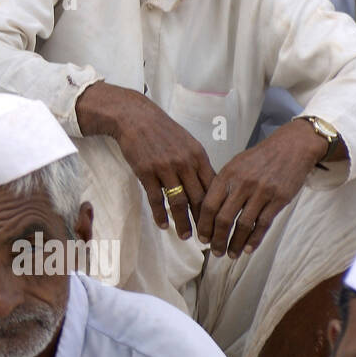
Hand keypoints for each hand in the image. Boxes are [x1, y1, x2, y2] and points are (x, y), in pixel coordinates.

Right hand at [76, 82, 215, 238]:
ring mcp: (165, 168)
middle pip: (199, 199)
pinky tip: (163, 224)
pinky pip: (156, 198)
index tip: (220, 223)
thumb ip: (197, 163)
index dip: (218, 208)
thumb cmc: (162, 131)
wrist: (135, 118)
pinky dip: (160, 213)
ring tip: (185, 237)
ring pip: (179, 202)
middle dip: (204, 221)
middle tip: (208, 238)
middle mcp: (185, 163)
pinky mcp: (146, 172)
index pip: (213, 188)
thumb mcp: (186, 143)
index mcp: (198, 156)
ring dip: (183, 222)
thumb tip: (208, 185)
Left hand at [195, 120, 325, 257]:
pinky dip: (254, 239)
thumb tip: (208, 209)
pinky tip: (248, 249)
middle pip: (223, 218)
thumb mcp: (235, 164)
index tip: (201, 238)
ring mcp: (261, 192)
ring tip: (230, 254)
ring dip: (235, 243)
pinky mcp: (279, 199)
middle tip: (214, 251)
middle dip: (217, 239)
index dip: (203, 224)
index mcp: (227, 175)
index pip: (209, 204)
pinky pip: (263, 224)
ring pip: (243, 225)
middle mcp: (242, 184)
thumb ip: (222, 184)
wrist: (291, 147)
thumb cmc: (260, 157)